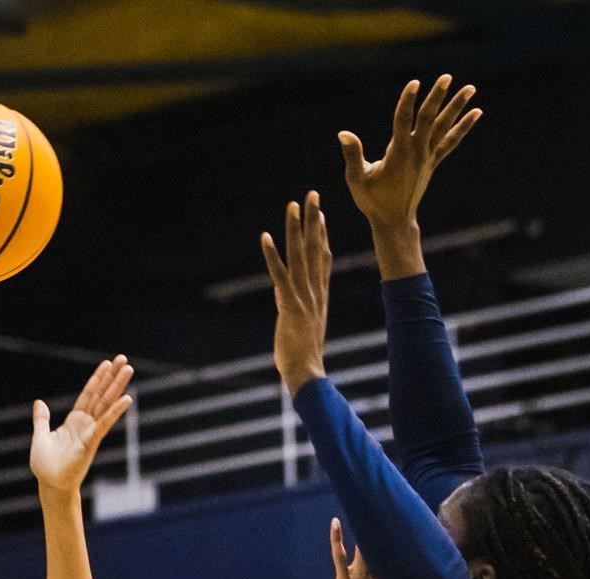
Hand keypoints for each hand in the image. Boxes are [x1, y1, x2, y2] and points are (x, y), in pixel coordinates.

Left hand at [31, 355, 134, 493]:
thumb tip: (39, 402)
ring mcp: (91, 432)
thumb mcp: (40, 436)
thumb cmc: (46, 466)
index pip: (88, 395)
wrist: (50, 485)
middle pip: (101, 395)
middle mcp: (86, 424)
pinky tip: (127, 398)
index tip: (106, 364)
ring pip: (106, 404)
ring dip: (117, 387)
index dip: (97, 379)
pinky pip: (104, 423)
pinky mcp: (91, 442)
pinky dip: (115, 411)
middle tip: (124, 359)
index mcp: (74, 422)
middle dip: (112, 377)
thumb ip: (42, 419)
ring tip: (128, 369)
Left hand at [259, 191, 331, 395]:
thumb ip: (303, 312)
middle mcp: (315, 291)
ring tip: (293, 205)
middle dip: (314, 220)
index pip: (323, 258)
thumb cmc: (305, 358)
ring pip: (300, 255)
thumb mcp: (306, 328)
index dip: (322, 235)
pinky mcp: (289, 304)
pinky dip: (272, 255)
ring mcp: (303, 296)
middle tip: (312, 195)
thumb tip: (296, 307)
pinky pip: (279, 274)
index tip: (320, 214)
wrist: (307, 372)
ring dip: (295, 229)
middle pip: (316, 248)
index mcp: (320, 296)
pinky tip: (266, 237)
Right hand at [339, 75, 481, 232]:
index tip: (414, 82)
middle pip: (429, 119)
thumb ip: (353, 155)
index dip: (407, 101)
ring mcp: (427, 157)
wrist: (394, 221)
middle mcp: (416, 152)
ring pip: (444, 127)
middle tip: (446, 76)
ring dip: (457, 107)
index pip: (403, 121)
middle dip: (437, 97)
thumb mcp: (357, 179)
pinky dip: (463, 127)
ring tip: (470, 88)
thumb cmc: (372, 201)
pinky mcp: (432, 162)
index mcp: (397, 153)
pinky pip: (450, 141)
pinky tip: (476, 113)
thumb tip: (343, 133)